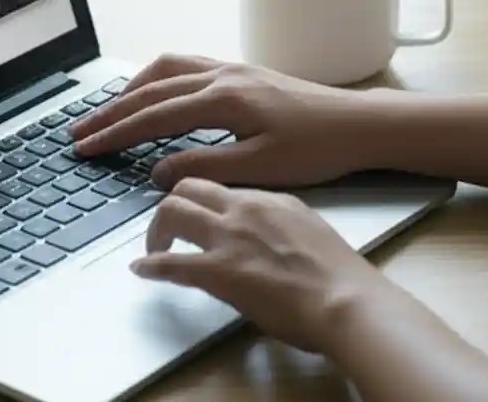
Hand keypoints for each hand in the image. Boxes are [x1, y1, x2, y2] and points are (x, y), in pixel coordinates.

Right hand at [72, 54, 379, 189]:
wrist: (358, 125)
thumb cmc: (316, 149)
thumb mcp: (259, 169)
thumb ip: (203, 166)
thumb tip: (156, 170)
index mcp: (223, 99)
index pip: (153, 116)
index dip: (115, 133)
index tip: (86, 147)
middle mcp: (221, 74)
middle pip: (150, 88)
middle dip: (111, 111)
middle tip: (79, 131)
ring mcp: (231, 68)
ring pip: (165, 68)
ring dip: (131, 88)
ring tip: (108, 110)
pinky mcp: (242, 72)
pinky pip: (185, 65)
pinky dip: (157, 78)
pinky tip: (154, 91)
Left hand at [134, 178, 384, 351]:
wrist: (345, 300)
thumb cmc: (340, 277)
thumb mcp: (310, 232)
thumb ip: (282, 227)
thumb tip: (266, 239)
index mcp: (271, 199)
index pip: (222, 186)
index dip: (203, 200)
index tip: (198, 212)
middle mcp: (245, 209)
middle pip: (189, 187)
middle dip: (171, 204)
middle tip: (168, 227)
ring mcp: (228, 237)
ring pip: (172, 211)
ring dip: (155, 230)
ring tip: (153, 248)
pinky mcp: (217, 270)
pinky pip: (170, 262)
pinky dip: (150, 266)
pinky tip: (142, 270)